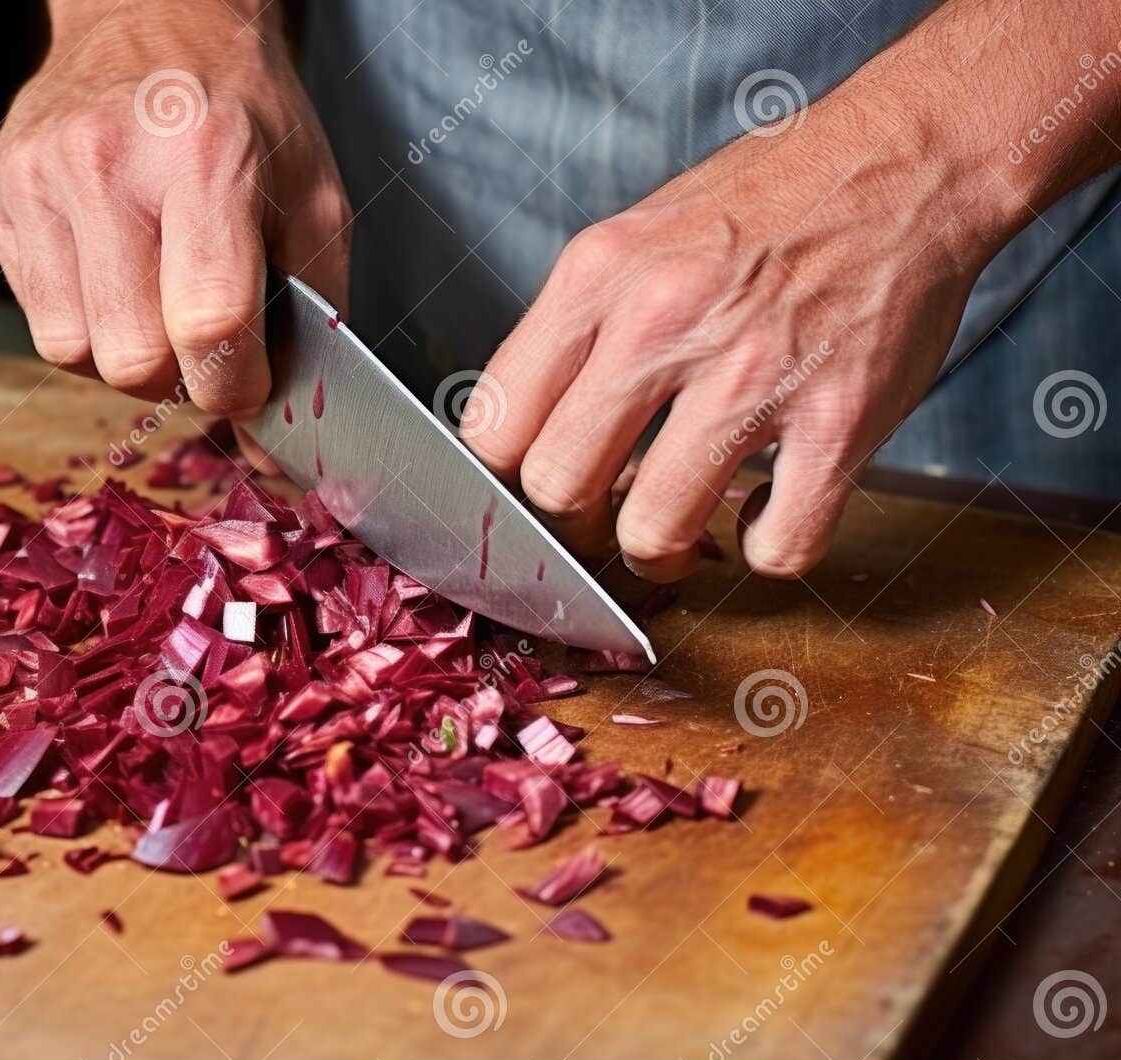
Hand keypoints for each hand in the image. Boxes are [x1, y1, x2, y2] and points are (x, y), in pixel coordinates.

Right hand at [0, 0, 350, 417]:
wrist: (153, 15)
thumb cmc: (242, 111)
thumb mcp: (313, 199)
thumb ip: (309, 320)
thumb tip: (270, 440)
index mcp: (204, 157)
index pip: (208, 323)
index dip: (235, 386)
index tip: (248, 388)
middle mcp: (108, 164)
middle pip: (132, 357)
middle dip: (178, 379)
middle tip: (202, 345)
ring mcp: (40, 179)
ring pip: (73, 353)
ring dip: (124, 355)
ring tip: (155, 302)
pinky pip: (37, 319)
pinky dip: (84, 323)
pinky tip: (114, 275)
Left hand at [462, 93, 997, 581]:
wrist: (907, 161)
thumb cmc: (767, 203)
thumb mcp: (634, 235)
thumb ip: (577, 328)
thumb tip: (528, 433)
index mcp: (599, 277)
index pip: (494, 425)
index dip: (505, 479)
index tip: (534, 489)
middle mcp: (664, 322)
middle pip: (559, 488)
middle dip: (575, 526)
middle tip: (604, 519)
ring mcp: (755, 375)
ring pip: (655, 533)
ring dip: (660, 557)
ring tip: (678, 535)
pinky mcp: (840, 420)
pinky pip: (778, 546)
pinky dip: (766, 550)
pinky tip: (765, 514)